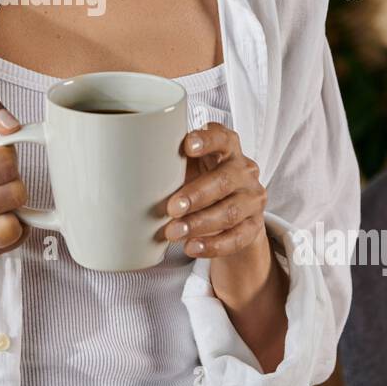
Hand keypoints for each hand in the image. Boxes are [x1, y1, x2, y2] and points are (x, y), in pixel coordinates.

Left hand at [162, 122, 271, 291]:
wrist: (233, 214)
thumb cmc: (202, 181)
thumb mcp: (189, 167)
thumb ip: (172, 162)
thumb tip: (131, 165)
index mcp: (228, 149)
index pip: (223, 138)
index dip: (207, 140)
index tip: (187, 145)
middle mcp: (245, 171)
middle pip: (225, 180)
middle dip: (196, 195)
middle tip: (171, 208)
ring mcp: (252, 199)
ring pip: (230, 211)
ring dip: (199, 224)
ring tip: (173, 233)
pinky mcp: (255, 226)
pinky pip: (237, 237)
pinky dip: (213, 245)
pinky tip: (191, 247)